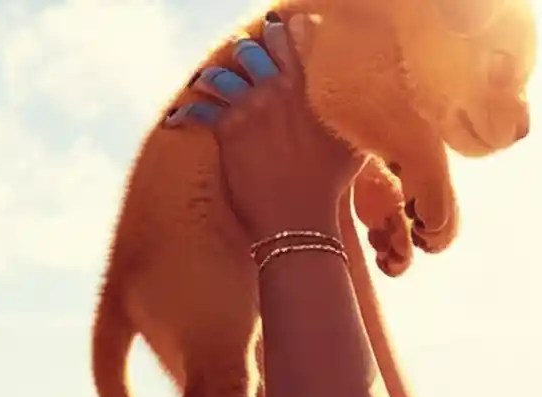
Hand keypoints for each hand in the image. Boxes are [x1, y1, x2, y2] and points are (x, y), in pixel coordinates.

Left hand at [164, 14, 365, 240]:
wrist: (300, 219)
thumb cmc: (329, 186)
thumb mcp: (353, 144)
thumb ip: (351, 116)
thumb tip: (361, 105)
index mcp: (306, 87)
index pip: (288, 43)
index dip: (279, 33)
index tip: (274, 32)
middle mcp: (276, 89)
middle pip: (251, 53)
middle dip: (244, 54)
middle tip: (241, 58)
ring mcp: (249, 107)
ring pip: (220, 75)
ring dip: (213, 77)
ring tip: (208, 81)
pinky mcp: (226, 129)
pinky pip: (199, 110)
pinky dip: (187, 113)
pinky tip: (179, 117)